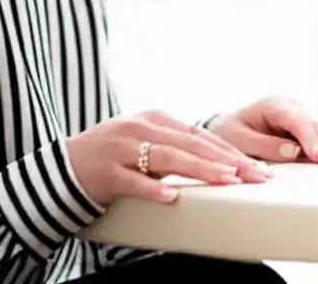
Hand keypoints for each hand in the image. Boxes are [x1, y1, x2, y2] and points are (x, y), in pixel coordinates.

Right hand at [67, 109, 271, 205]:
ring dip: (199, 169)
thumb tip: (222, 161)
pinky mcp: (105, 172)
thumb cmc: (112, 157)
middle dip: (226, 161)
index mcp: (154, 119)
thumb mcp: (146, 144)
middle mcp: (140, 129)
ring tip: (225, 180)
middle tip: (254, 176)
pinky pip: (132, 182)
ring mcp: (122, 149)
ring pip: (167, 159)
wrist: (61, 168)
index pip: (200, 135)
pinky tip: (171, 197)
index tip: (256, 167)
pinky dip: (152, 189)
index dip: (229, 151)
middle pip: (191, 145)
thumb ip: (177, 147)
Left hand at [206, 96, 317, 164]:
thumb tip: (294, 151)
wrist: (228, 126)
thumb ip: (265, 145)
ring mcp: (302, 113)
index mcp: (273, 105)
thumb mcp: (240, 141)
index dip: (310, 139)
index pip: (297, 121)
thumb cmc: (231, 133)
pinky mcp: (308, 124)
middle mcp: (292, 105)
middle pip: (316, 124)